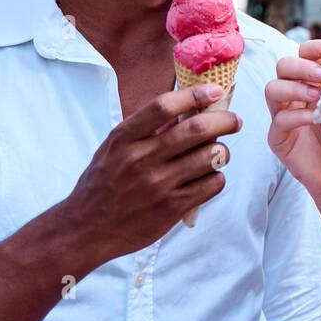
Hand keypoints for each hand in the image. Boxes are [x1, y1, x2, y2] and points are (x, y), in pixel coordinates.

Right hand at [56, 83, 239, 262]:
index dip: (194, 95)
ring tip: (218, 152)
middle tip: (235, 120)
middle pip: (196, 129)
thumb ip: (144, 129)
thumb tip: (185, 108)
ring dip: (222, 151)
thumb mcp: (113, 148)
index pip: (163, 106)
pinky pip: (212, 184)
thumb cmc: (103, 183)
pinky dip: (217, 177)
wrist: (85, 229)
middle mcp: (141, 159)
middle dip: (225, 120)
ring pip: (210, 156)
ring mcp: (158, 184)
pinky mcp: (172, 207)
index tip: (215, 90)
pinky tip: (208, 178)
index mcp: (124, 139)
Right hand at [264, 39, 320, 201]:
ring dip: (294, 87)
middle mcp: (296, 96)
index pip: (304, 55)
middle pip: (283, 66)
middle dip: (301, 65)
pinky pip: (278, 121)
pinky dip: (296, 116)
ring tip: (317, 96)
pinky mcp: (279, 139)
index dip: (313, 48)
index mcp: (315, 83)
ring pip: (272, 89)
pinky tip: (315, 119)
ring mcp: (284, 116)